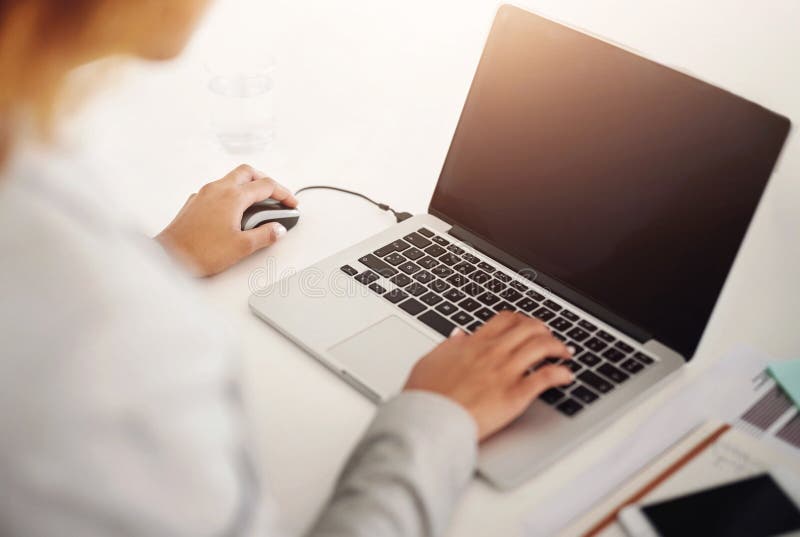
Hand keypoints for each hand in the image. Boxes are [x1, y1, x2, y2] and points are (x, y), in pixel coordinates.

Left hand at [156, 164, 297, 276]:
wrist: (168, 257)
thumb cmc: (199, 251)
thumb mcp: (242, 247)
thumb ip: (264, 235)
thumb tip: (277, 229)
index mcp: (233, 197)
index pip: (266, 186)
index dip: (284, 193)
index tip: (291, 203)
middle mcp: (218, 189)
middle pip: (248, 172)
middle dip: (265, 181)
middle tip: (276, 196)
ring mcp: (204, 194)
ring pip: (231, 179)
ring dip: (248, 186)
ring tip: (258, 205)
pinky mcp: (195, 203)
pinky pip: (218, 190)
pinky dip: (232, 195)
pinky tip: (234, 213)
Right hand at [404, 312, 573, 440]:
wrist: (428, 421)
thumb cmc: (426, 396)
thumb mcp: (430, 361)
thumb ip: (448, 346)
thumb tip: (459, 335)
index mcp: (474, 344)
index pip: (505, 320)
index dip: (522, 320)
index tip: (528, 327)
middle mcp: (493, 353)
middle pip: (529, 328)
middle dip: (544, 330)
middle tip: (550, 338)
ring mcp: (505, 372)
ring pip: (542, 346)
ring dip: (558, 347)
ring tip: (565, 354)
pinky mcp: (515, 395)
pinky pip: (546, 377)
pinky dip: (561, 374)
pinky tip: (566, 377)